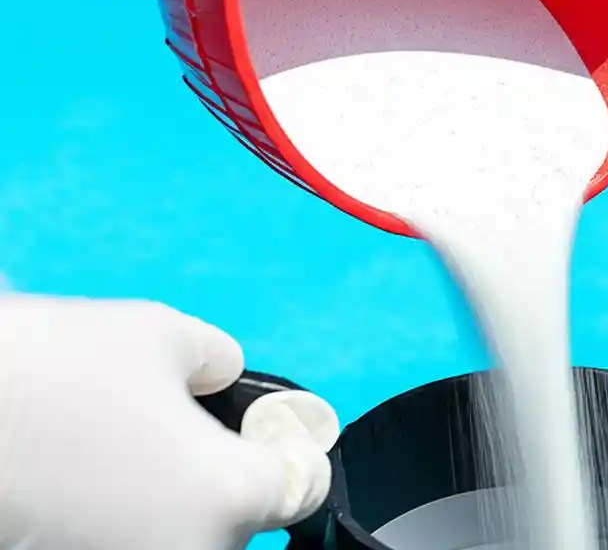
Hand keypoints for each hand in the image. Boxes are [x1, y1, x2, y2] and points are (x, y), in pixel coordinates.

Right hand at [0, 294, 337, 549]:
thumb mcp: (162, 334)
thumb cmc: (52, 371)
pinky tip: (82, 478)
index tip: (269, 427)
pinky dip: (117, 517)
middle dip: (216, 471)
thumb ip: (218, 360)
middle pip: (237, 515)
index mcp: (232, 495)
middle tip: (171, 425)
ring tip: (115, 449)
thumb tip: (224, 373)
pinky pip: (124, 540)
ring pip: (180, 532)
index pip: (301, 487)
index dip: (288, 447)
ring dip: (164, 498)